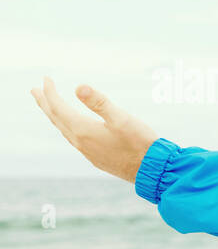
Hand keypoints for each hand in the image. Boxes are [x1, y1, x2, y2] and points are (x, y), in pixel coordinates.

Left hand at [31, 78, 158, 182]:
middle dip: (45, 104)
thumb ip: (100, 103)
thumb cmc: (140, 143)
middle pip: (56, 119)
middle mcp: (81, 143)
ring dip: (55, 116)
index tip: (45, 78)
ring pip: (64, 130)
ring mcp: (88, 152)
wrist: (151, 170)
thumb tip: (79, 87)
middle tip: (34, 90)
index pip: (59, 108)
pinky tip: (73, 128)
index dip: (50, 92)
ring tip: (50, 107)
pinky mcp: (97, 158)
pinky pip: (74, 140)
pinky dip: (67, 127)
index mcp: (83, 130)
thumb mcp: (121, 119)